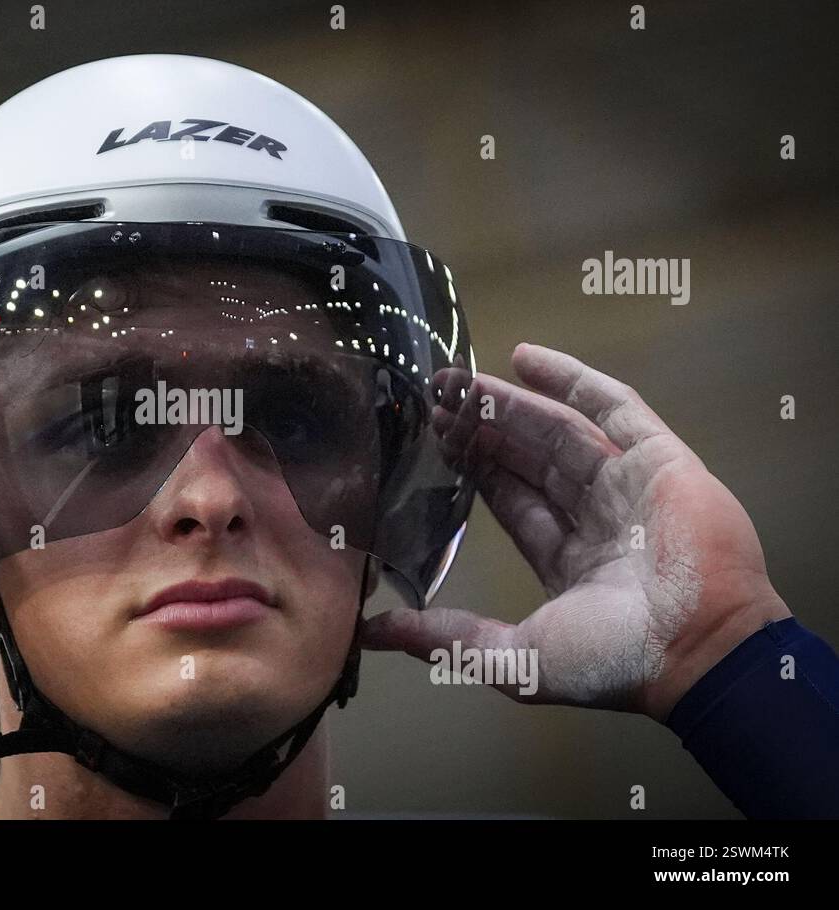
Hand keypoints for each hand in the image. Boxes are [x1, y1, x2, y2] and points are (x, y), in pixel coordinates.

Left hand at [361, 343, 788, 721]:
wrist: (698, 647)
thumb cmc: (611, 658)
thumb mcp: (510, 656)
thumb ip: (443, 636)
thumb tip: (368, 632)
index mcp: (569, 561)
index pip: (510, 500)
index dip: (474, 468)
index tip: (434, 438)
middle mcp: (596, 517)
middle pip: (528, 458)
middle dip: (483, 427)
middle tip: (436, 397)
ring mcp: (628, 483)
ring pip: (558, 429)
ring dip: (510, 402)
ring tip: (460, 380)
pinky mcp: (657, 457)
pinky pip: (612, 406)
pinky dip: (571, 379)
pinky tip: (523, 359)